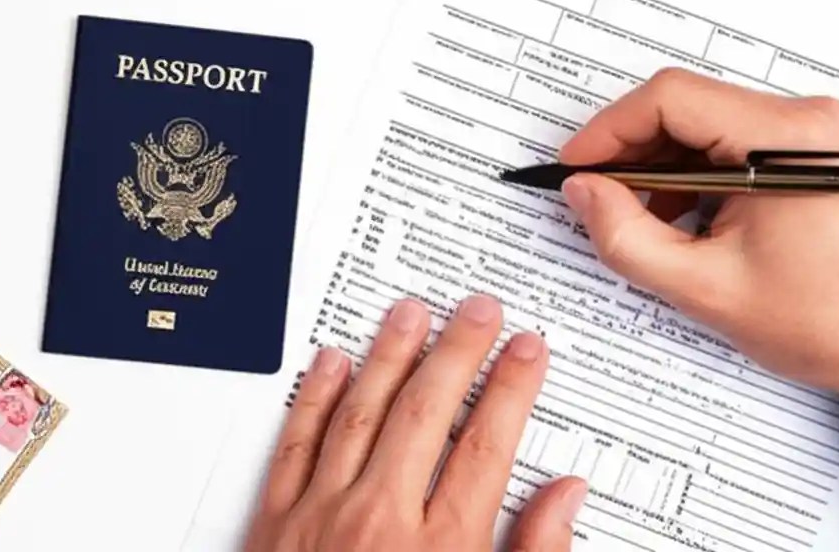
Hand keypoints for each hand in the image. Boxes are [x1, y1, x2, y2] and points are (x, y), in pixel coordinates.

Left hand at [243, 295, 587, 551]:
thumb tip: (565, 498)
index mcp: (442, 551)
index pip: (487, 445)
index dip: (512, 387)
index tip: (528, 350)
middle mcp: (380, 524)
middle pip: (425, 412)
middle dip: (459, 351)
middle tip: (479, 310)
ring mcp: (321, 519)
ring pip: (360, 413)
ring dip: (388, 355)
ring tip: (411, 313)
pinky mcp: (274, 526)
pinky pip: (296, 445)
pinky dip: (313, 398)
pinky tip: (330, 362)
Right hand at [558, 68, 838, 412]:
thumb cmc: (831, 323)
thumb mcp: (705, 287)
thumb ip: (626, 236)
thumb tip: (583, 192)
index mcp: (783, 139)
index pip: (670, 98)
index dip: (608, 130)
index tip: (575, 166)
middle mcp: (805, 121)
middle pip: (687, 107)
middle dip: (631, 151)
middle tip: (595, 197)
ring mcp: (814, 135)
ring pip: (708, 126)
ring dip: (662, 166)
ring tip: (642, 222)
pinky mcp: (814, 155)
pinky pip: (735, 145)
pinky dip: (696, 175)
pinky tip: (682, 220)